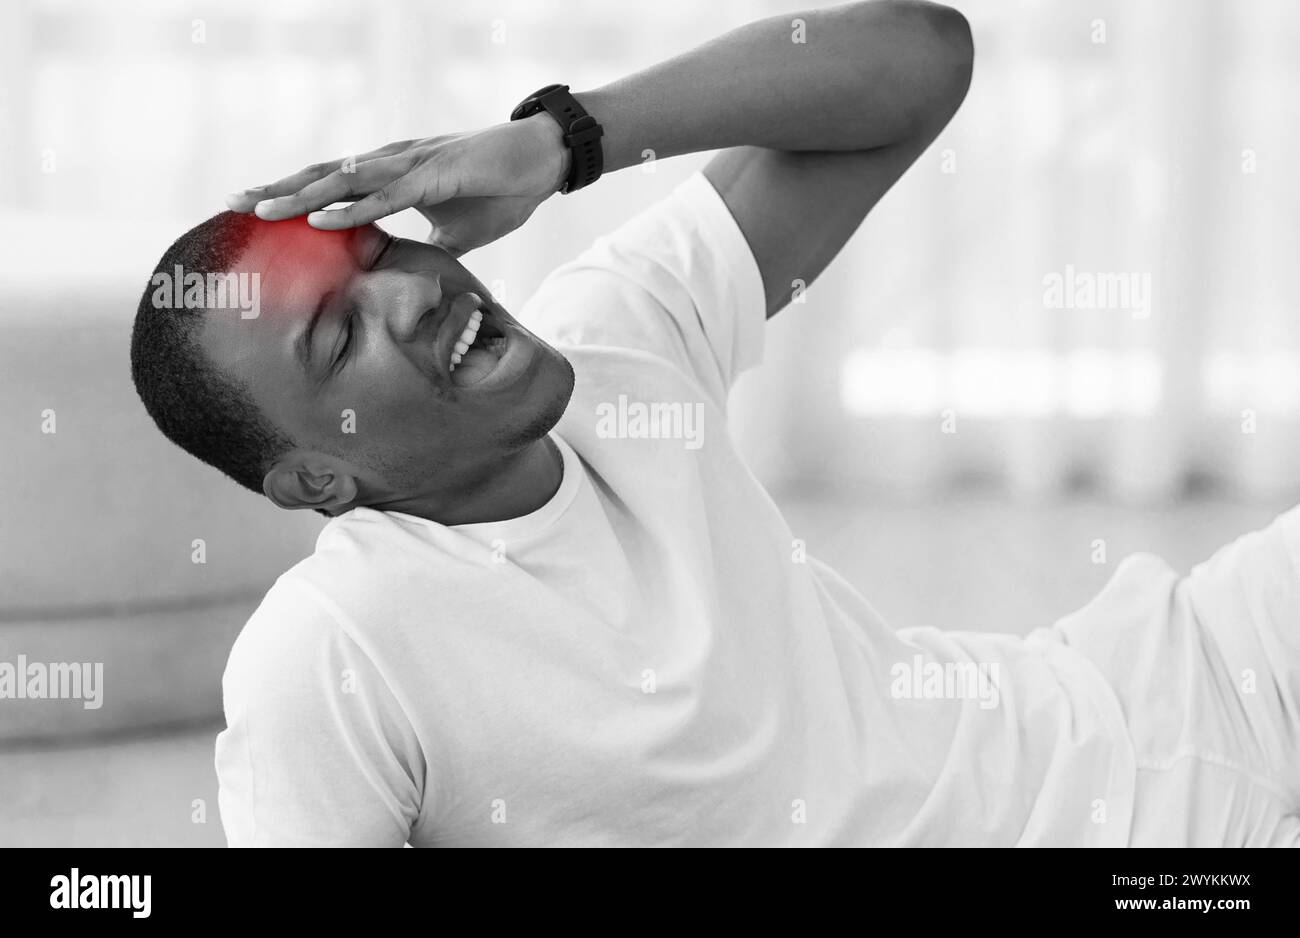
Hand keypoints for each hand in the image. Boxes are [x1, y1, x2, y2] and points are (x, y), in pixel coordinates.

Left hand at [225, 117, 569, 255]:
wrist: (544, 158)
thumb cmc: (503, 188)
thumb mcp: (459, 230)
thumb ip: (429, 245)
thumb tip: (410, 270)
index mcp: (395, 176)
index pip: (334, 186)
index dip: (292, 196)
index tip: (253, 211)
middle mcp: (393, 164)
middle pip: (323, 177)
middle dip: (277, 191)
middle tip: (229, 204)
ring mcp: (412, 166)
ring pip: (344, 183)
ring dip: (301, 197)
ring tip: (260, 209)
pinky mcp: (436, 174)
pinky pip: (386, 195)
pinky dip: (352, 207)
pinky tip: (321, 217)